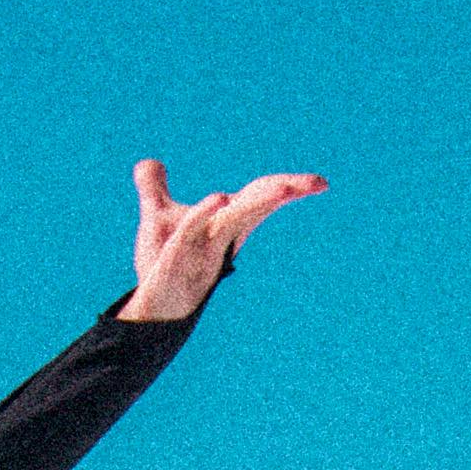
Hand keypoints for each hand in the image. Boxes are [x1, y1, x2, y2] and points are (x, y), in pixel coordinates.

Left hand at [124, 161, 322, 322]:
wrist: (151, 305)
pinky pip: (194, 231)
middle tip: (318, 183)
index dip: (287, 185)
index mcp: (224, 220)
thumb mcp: (157, 217)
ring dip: (259, 202)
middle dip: (284, 191)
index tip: (321, 183)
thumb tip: (149, 164)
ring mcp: (204, 247)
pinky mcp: (180, 259)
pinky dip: (206, 213)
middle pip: (257, 205)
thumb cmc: (163, 263)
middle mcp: (221, 233)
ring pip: (235, 218)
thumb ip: (154, 188)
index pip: (257, 196)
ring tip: (284, 189)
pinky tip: (220, 197)